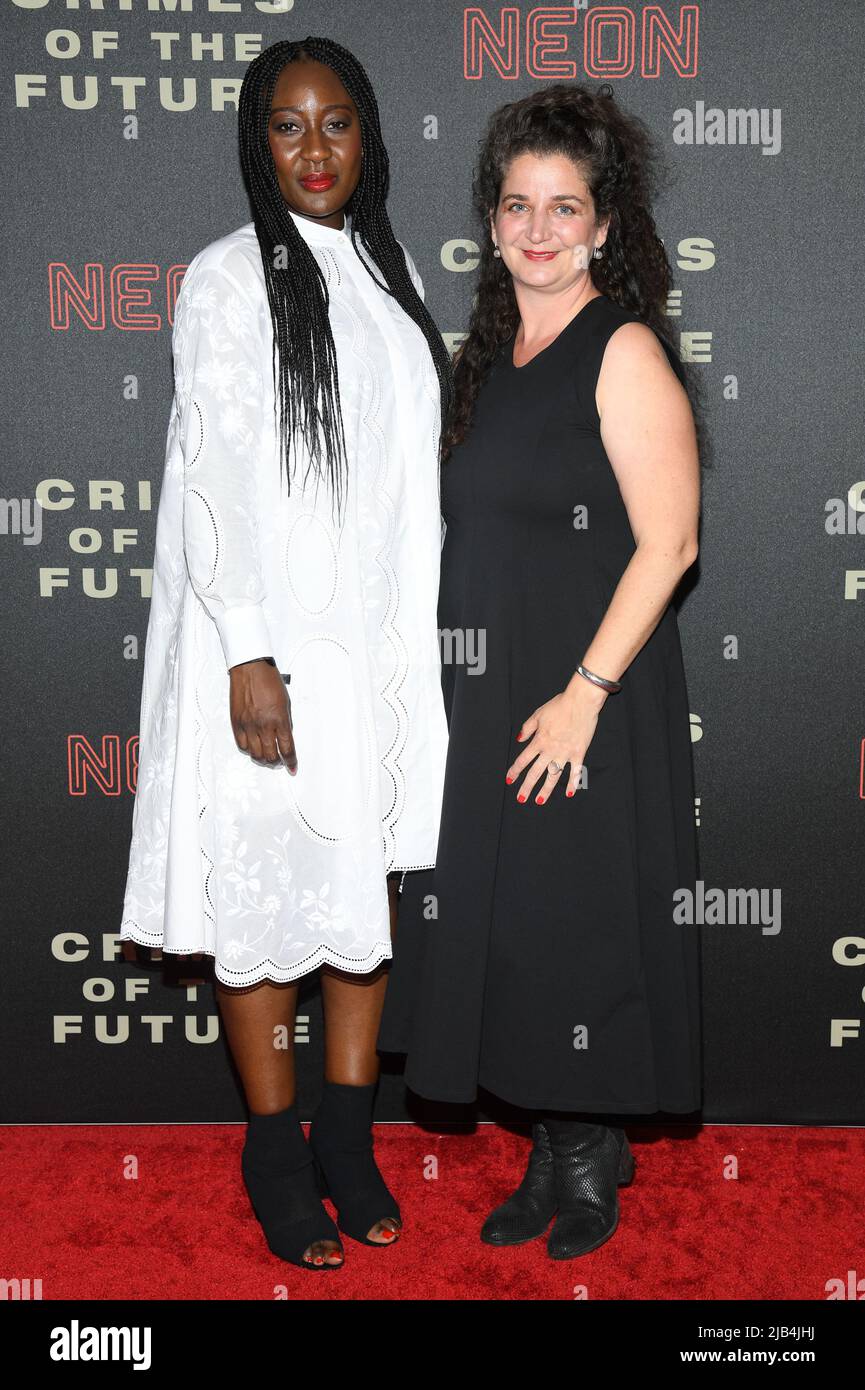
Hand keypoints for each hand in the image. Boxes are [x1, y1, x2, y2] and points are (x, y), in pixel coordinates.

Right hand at [228, 660, 296, 771]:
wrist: (250, 669)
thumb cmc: (269, 681)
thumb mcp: (286, 702)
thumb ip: (285, 722)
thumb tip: (285, 739)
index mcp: (279, 719)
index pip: (287, 749)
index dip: (291, 761)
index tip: (292, 767)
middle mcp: (263, 725)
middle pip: (271, 756)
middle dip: (278, 762)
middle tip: (280, 761)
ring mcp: (248, 725)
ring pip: (256, 754)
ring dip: (263, 759)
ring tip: (267, 756)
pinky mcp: (236, 723)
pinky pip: (242, 745)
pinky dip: (249, 750)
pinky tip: (254, 747)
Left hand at [506, 681, 604, 803]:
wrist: (580, 702)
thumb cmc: (559, 705)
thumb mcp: (538, 714)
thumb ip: (527, 728)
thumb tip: (518, 739)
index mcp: (539, 741)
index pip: (523, 760)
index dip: (515, 771)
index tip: (509, 780)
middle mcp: (550, 750)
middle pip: (535, 772)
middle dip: (527, 787)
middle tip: (521, 798)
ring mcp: (565, 753)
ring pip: (553, 776)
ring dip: (545, 790)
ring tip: (539, 801)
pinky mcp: (579, 753)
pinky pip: (575, 771)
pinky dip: (573, 782)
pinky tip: (569, 793)